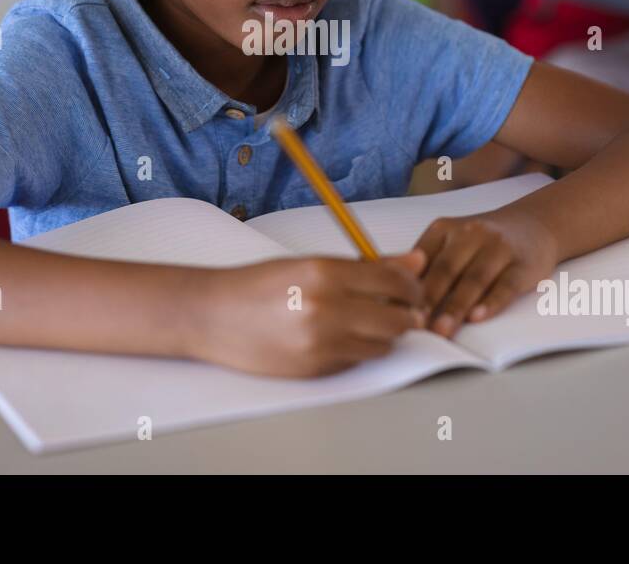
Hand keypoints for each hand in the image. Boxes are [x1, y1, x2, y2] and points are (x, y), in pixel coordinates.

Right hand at [191, 252, 427, 377]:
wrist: (213, 316)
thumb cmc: (259, 285)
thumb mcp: (311, 264)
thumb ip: (368, 265)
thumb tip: (415, 260)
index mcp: (325, 272)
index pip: (394, 283)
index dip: (412, 287)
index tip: (413, 290)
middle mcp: (326, 308)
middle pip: (397, 319)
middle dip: (407, 315)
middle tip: (403, 310)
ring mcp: (320, 343)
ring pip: (382, 345)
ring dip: (385, 336)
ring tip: (369, 323)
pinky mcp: (315, 369)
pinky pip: (357, 361)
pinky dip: (358, 351)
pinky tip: (341, 337)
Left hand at [404, 209, 558, 337]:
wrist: (535, 224)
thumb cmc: (483, 242)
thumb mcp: (451, 241)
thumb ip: (425, 264)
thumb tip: (394, 299)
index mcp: (444, 228)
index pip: (421, 258)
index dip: (407, 285)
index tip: (395, 309)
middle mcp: (471, 233)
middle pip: (446, 269)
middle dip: (428, 300)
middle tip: (414, 324)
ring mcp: (499, 247)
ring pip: (474, 279)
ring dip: (455, 307)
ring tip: (441, 330)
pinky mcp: (524, 264)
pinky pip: (506, 285)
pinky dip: (490, 303)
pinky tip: (477, 318)